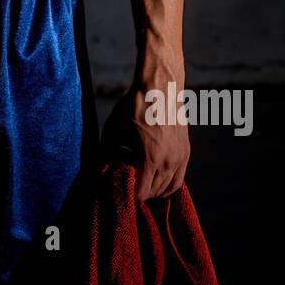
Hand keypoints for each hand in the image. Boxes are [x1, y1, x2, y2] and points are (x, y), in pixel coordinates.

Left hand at [100, 86, 189, 201]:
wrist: (160, 89)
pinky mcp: (186, 153)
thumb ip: (106, 151)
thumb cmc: (134, 107)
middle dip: (140, 192)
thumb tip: (99, 166)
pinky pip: (179, 180)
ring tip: (141, 183)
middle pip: (154, 193)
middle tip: (128, 183)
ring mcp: (179, 158)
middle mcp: (168, 162)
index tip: (120, 189)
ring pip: (168, 189)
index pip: (142, 194)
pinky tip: (156, 182)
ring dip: (153, 190)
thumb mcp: (114, 129)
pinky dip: (168, 186)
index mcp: (150, 158)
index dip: (130, 195)